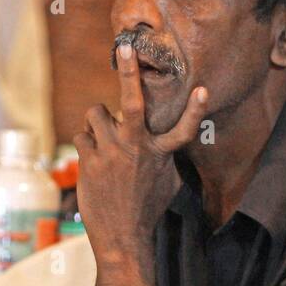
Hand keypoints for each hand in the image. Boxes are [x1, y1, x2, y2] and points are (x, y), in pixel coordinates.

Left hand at [72, 42, 207, 267]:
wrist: (122, 237)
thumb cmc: (147, 209)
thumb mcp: (168, 182)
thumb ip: (165, 156)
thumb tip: (164, 142)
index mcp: (161, 153)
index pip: (184, 130)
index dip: (195, 111)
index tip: (203, 90)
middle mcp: (137, 148)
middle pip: (132, 102)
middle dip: (129, 71)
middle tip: (125, 47)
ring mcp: (112, 153)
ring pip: (96, 114)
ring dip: (97, 121)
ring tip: (103, 139)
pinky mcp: (90, 161)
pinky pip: (82, 135)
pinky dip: (86, 142)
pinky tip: (92, 160)